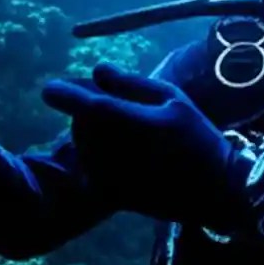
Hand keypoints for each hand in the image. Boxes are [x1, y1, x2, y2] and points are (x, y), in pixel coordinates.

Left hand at [41, 63, 251, 229]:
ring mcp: (113, 176)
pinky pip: (89, 169)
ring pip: (83, 146)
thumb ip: (131, 84)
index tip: (49, 90)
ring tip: (122, 133)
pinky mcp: (112, 195)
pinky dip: (94, 158)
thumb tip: (96, 70)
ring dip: (91, 135)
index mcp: (136, 122)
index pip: (89, 105)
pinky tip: (120, 155)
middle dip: (87, 112)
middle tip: (112, 111)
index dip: (65, 95)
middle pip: (82, 124)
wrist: (214, 189)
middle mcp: (119, 150)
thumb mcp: (172, 98)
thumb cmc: (197, 136)